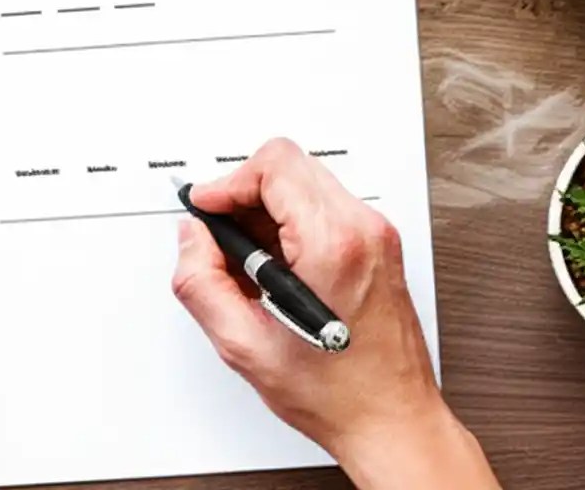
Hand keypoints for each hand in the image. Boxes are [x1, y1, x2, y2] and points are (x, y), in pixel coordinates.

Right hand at [173, 139, 497, 489]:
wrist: (392, 419)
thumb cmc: (339, 394)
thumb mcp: (245, 344)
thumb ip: (202, 283)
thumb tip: (192, 240)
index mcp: (334, 244)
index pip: (275, 165)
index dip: (228, 183)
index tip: (208, 209)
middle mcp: (363, 230)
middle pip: (290, 166)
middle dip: (245, 196)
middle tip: (221, 237)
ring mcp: (377, 237)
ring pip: (306, 184)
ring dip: (266, 212)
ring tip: (249, 264)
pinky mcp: (379, 248)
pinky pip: (325, 210)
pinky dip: (290, 227)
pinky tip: (275, 271)